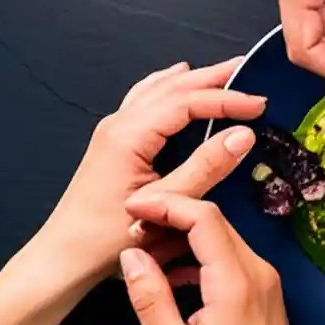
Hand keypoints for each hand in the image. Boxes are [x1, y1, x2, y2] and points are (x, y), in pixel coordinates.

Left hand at [39, 58, 265, 281]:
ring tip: (221, 72)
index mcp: (130, 134)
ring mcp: (113, 130)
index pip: (187, 102)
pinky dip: (168, 86)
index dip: (225, 99)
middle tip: (246, 69)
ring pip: (158, 89)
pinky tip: (175, 79)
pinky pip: (145, 98)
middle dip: (211, 77)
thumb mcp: (165, 203)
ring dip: (192, 79)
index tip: (259, 105)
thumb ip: (205, 167)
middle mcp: (119, 123)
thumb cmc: (108, 236)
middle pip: (172, 86)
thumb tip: (243, 136)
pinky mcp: (113, 141)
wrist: (66, 255)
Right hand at [118, 193, 313, 324]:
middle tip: (132, 234)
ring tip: (146, 257)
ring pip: (221, 239)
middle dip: (170, 218)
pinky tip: (172, 279)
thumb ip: (150, 297)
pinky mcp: (264, 293)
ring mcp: (265, 281)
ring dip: (183, 239)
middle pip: (213, 221)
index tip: (132, 209)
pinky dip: (199, 259)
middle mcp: (257, 272)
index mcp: (236, 281)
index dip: (165, 204)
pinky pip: (229, 259)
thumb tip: (131, 256)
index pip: (203, 216)